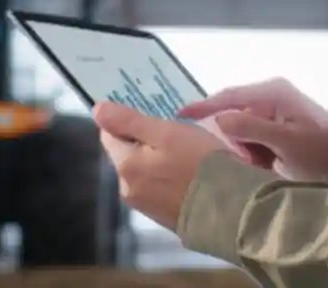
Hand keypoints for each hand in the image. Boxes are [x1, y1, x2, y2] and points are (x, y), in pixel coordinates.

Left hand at [92, 102, 228, 230]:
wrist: (230, 209)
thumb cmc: (199, 163)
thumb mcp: (166, 133)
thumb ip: (129, 121)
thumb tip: (96, 110)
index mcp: (125, 166)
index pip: (109, 134)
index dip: (127, 120)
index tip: (150, 112)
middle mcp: (127, 189)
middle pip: (126, 154)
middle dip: (144, 140)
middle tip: (172, 128)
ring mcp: (145, 206)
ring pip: (143, 170)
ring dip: (156, 158)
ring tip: (184, 149)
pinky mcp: (163, 216)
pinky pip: (157, 187)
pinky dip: (166, 176)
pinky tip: (188, 171)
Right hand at [178, 78, 327, 182]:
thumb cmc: (320, 150)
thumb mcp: (286, 141)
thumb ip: (252, 129)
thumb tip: (219, 120)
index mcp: (271, 93)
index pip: (228, 96)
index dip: (202, 106)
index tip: (179, 115)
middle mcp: (268, 96)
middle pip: (231, 112)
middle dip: (228, 137)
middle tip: (228, 155)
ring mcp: (271, 109)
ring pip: (239, 127)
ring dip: (241, 147)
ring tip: (253, 162)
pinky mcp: (274, 125)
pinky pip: (249, 135)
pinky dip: (250, 150)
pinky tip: (258, 162)